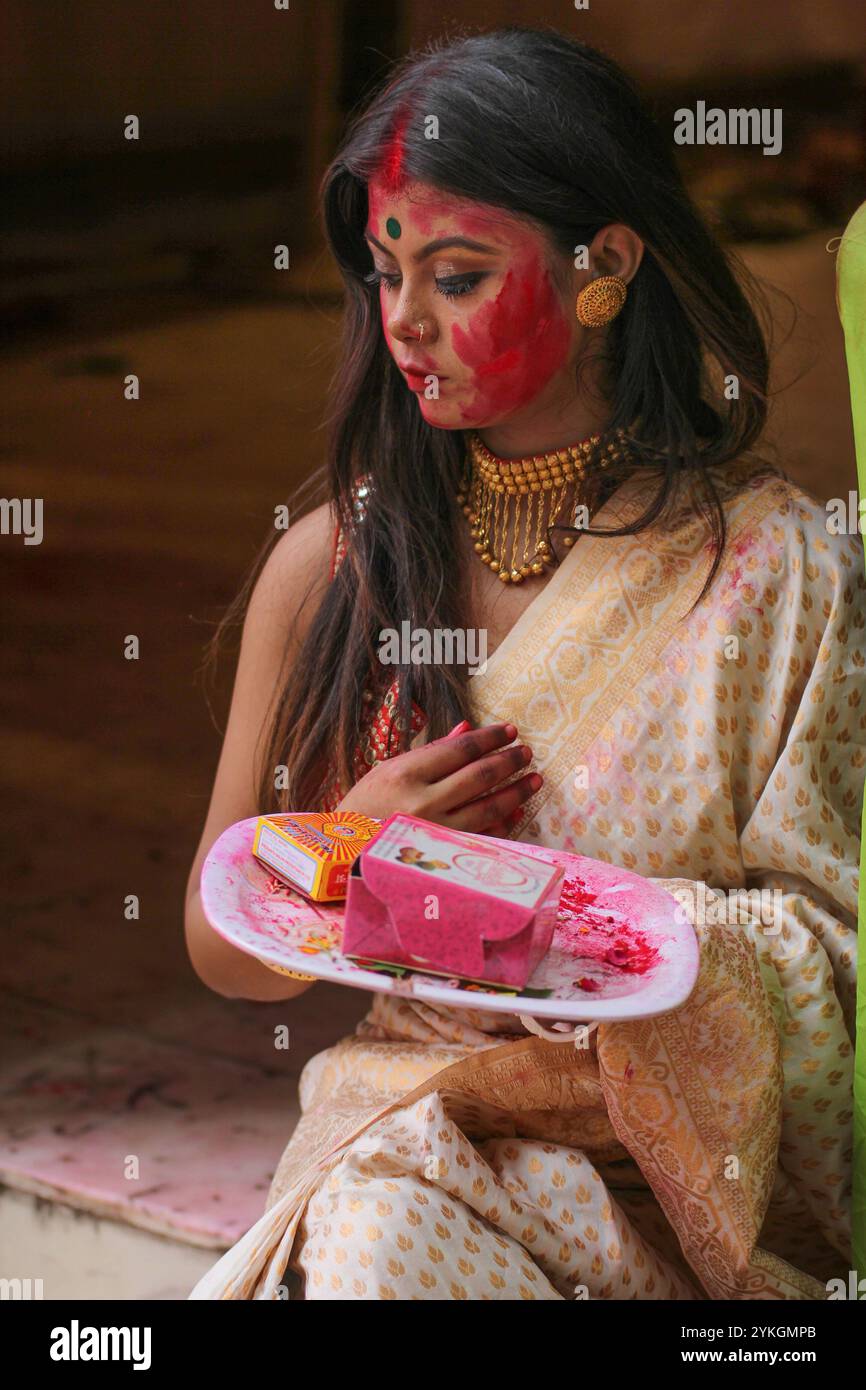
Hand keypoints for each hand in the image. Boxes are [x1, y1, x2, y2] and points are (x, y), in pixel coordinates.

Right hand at [336, 722, 541, 835]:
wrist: (346, 851)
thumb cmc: (367, 803)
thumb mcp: (390, 769)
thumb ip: (432, 750)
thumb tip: (468, 728)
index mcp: (405, 775)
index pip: (459, 750)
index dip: (489, 738)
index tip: (510, 730)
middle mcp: (422, 803)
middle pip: (479, 777)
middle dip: (508, 761)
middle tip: (527, 752)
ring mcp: (435, 833)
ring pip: (487, 809)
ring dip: (515, 792)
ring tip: (534, 779)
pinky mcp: (443, 856)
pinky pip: (482, 838)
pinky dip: (503, 824)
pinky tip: (517, 811)